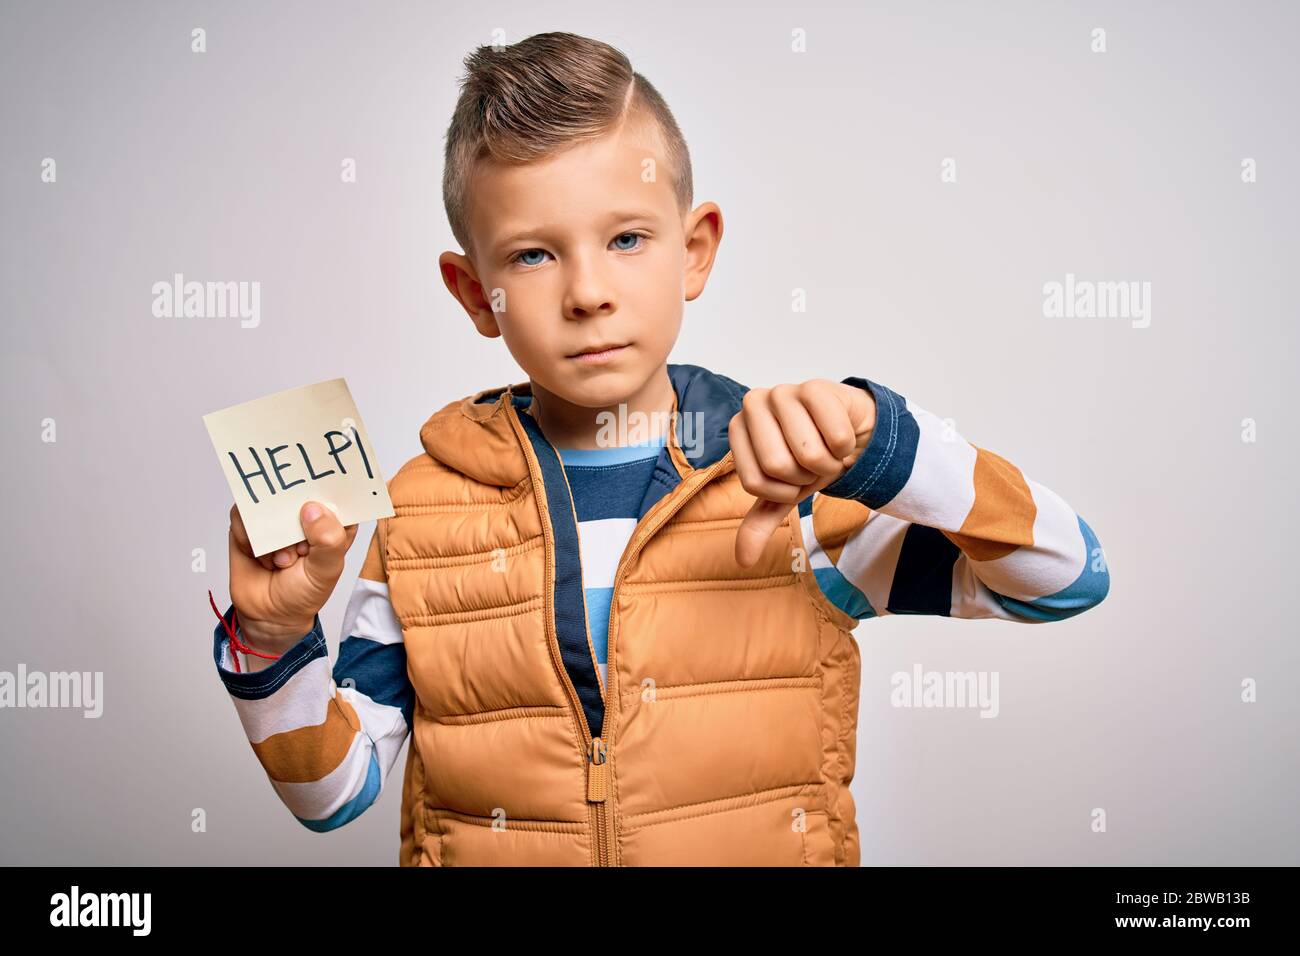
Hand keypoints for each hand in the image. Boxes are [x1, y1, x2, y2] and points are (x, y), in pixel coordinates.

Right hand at [227, 500, 358, 651]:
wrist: (269, 615)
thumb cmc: (304, 591)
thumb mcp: (327, 569)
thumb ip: (328, 540)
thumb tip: (312, 508)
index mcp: (332, 521)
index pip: (335, 490)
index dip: (331, 484)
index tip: (324, 487)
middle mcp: (303, 514)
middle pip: (298, 489)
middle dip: (297, 514)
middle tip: (300, 548)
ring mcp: (275, 518)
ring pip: (268, 504)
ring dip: (274, 535)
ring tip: (283, 561)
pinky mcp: (248, 524)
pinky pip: (243, 516)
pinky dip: (251, 540)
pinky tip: (262, 560)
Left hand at [728, 380, 874, 568]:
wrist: (846, 430)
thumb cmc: (808, 458)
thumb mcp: (784, 492)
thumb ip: (760, 522)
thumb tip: (743, 559)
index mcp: (737, 429)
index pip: (754, 482)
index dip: (782, 491)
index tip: (792, 480)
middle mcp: (752, 404)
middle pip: (778, 466)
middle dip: (806, 477)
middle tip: (812, 465)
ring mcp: (783, 391)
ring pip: (809, 454)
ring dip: (828, 464)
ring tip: (827, 451)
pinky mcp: (816, 386)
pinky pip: (836, 438)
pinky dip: (845, 448)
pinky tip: (840, 436)